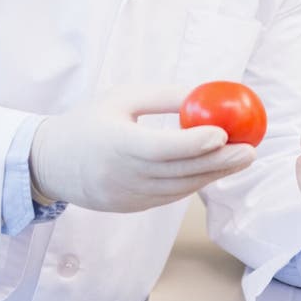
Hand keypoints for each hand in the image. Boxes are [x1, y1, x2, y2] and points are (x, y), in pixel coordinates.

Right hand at [29, 84, 254, 212]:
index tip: (224, 134)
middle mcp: (121, 176)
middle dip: (218, 163)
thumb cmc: (89, 122)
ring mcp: (126, 197)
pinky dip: (194, 183)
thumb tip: (203, 93)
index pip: (160, 149)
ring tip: (242, 158)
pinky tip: (216, 169)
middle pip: (178, 173)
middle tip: (250, 150)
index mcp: (115, 145)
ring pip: (178, 188)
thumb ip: (161, 97)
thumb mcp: (121, 98)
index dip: (194, 144)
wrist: (50, 163)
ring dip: (213, 175)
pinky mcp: (131, 207)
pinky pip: (169, 196)